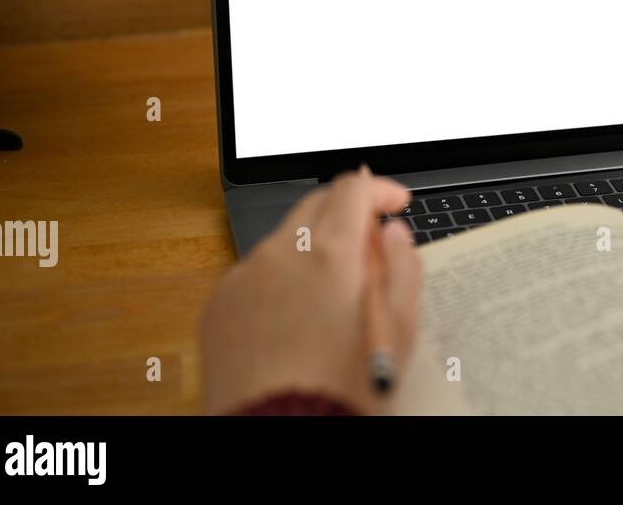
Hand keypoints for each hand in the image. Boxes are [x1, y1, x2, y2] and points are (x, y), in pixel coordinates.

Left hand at [200, 167, 420, 414]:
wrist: (282, 434)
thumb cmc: (344, 389)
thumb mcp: (400, 328)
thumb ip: (403, 267)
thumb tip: (393, 236)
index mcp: (331, 252)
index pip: (354, 188)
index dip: (380, 189)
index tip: (393, 202)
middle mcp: (282, 253)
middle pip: (316, 205)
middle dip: (346, 214)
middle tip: (368, 245)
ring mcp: (244, 277)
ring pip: (284, 241)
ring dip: (312, 251)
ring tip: (332, 295)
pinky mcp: (219, 305)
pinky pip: (254, 275)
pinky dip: (278, 282)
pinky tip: (294, 319)